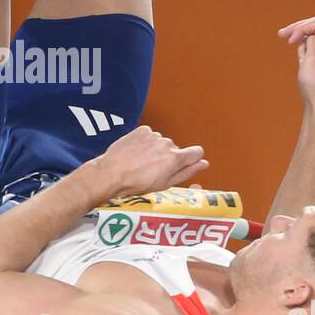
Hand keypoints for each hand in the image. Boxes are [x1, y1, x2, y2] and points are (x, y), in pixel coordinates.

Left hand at [91, 126, 207, 197]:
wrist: (111, 173)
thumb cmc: (135, 183)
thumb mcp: (165, 184)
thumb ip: (187, 172)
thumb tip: (203, 164)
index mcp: (174, 159)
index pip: (197, 152)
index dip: (193, 159)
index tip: (185, 164)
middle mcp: (166, 144)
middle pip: (175, 149)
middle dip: (168, 158)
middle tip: (153, 170)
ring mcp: (153, 136)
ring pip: (161, 143)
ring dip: (154, 151)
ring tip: (141, 163)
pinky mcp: (142, 130)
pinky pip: (149, 136)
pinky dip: (145, 143)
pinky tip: (136, 153)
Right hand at [277, 16, 314, 112]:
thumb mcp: (311, 59)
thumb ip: (310, 41)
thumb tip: (310, 34)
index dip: (300, 28)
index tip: (287, 40)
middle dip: (298, 31)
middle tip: (281, 35)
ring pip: (313, 39)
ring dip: (302, 47)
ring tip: (302, 65)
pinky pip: (314, 49)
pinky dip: (305, 53)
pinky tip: (304, 66)